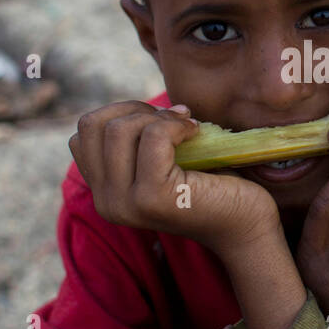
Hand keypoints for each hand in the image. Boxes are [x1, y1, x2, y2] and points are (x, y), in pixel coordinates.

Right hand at [69, 101, 279, 257]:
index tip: (157, 121)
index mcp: (103, 193)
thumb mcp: (159, 159)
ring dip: (158, 117)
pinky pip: (153, 137)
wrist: (245, 222)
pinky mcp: (152, 197)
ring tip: (186, 128)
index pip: (83, 134)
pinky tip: (196, 133)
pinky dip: (176, 125)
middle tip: (174, 120)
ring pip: (120, 129)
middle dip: (136, 110)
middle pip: (94, 126)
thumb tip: (130, 106)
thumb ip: (133, 140)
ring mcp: (126, 203)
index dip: (119, 114)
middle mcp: (106, 203)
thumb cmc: (209, 183)